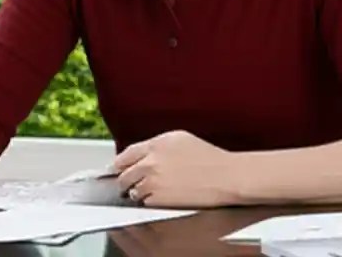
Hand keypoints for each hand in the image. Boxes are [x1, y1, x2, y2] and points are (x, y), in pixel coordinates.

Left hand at [113, 130, 239, 207]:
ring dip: (137, 191)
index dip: (119, 164)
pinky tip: (164, 196)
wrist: (225, 176)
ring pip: (132, 190)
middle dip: (125, 180)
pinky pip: (144, 202)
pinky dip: (149, 201)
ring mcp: (152, 181)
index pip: (126, 155)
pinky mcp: (158, 198)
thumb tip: (143, 156)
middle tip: (128, 184)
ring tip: (152, 190)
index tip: (116, 169)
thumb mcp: (181, 139)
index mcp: (157, 144)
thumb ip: (158, 146)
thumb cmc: (209, 158)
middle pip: (123, 174)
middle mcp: (151, 161)